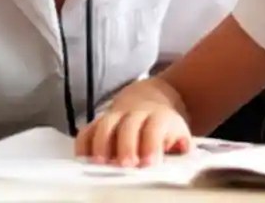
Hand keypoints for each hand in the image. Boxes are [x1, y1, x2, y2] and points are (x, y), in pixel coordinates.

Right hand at [74, 80, 190, 167]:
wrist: (150, 99)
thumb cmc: (164, 126)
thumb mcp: (179, 133)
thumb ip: (179, 145)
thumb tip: (181, 156)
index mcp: (158, 117)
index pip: (155, 128)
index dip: (152, 145)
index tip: (149, 163)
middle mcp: (134, 114)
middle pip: (128, 126)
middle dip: (126, 146)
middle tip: (126, 165)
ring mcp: (114, 116)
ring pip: (105, 125)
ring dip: (101, 145)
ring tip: (100, 163)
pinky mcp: (98, 122)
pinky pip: (86, 130)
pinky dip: (83, 144)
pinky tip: (83, 159)